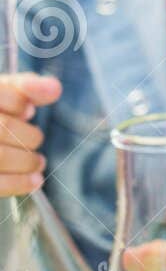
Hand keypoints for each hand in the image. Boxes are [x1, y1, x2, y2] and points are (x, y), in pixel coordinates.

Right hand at [0, 74, 58, 197]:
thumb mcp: (3, 94)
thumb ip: (27, 87)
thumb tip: (54, 89)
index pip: (1, 95)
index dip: (19, 104)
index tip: (28, 112)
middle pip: (3, 128)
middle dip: (29, 136)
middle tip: (37, 141)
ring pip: (1, 157)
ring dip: (28, 161)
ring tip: (38, 162)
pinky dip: (20, 183)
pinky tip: (34, 180)